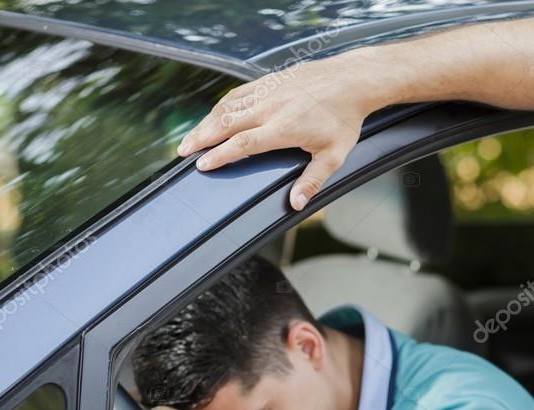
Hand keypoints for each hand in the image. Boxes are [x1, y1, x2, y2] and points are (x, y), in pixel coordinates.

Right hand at [177, 51, 376, 210]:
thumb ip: (312, 180)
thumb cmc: (344, 119)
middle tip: (183, 152)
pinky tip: (213, 116)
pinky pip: (238, 93)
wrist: (350, 80)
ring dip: (206, 122)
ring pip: (228, 107)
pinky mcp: (268, 80)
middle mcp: (271, 107)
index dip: (220, 155)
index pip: (243, 144)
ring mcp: (268, 91)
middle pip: (226, 123)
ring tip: (191, 138)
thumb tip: (296, 204)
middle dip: (202, 138)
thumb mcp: (334, 155)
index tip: (203, 165)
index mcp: (284, 127)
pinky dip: (221, 106)